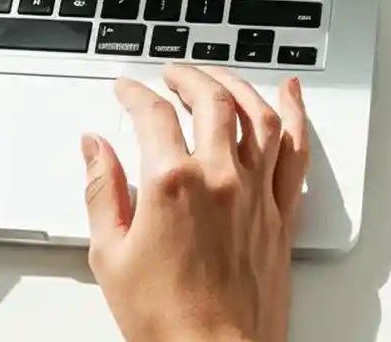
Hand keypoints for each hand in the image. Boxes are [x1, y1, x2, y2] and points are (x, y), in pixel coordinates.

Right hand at [83, 66, 309, 341]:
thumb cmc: (165, 318)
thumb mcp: (110, 255)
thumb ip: (102, 190)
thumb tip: (94, 147)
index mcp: (172, 184)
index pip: (152, 115)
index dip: (134, 93)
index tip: (126, 89)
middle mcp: (219, 178)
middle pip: (210, 100)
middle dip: (187, 76)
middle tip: (171, 73)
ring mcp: (255, 191)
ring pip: (257, 114)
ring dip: (237, 84)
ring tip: (218, 76)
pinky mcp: (281, 210)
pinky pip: (296, 150)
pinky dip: (296, 114)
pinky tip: (290, 94)